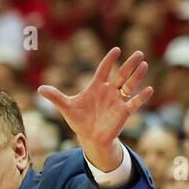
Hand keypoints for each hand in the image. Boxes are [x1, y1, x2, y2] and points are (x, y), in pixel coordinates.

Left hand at [37, 47, 153, 170]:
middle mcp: (109, 91)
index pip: (104, 70)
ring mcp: (118, 101)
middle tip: (139, 53)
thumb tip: (39, 89)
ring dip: (137, 76)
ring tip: (144, 64)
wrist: (90, 138)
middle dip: (129, 64)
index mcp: (96, 86)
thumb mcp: (66, 107)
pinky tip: (149, 89)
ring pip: (129, 85)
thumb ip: (55, 96)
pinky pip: (134, 103)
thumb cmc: (79, 121)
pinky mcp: (124, 113)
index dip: (109, 60)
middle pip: (121, 74)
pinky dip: (141, 97)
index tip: (116, 50)